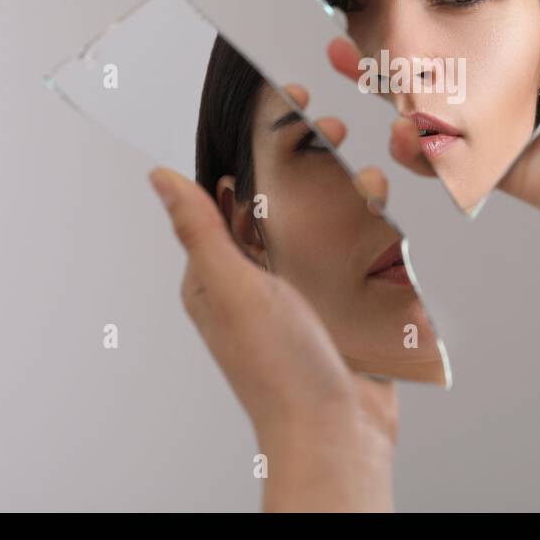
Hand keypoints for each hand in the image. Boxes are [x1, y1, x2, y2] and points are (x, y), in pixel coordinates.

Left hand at [149, 85, 396, 511]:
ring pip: (319, 219)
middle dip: (303, 157)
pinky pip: (352, 250)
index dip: (249, 147)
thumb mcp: (232, 289)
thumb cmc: (279, 369)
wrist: (338, 431)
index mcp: (218, 272)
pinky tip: (381, 210)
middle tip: (328, 127)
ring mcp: (300, 290)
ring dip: (341, 187)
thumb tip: (158, 177)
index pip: (225, 193)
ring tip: (363, 172)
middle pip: (276, 198)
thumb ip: (200, 231)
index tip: (278, 108)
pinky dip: (367, 224)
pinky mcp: (339, 303)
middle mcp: (256, 277)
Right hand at [329, 0, 539, 252]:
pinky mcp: (496, 166)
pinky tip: (401, 131)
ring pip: (424, 103)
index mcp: (538, 36)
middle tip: (344, 16)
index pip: (472, 5)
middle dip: (382, 36)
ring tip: (348, 63)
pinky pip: (441, 160)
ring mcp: (498, 123)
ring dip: (379, 86)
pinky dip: (412, 150)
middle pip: (435, 54)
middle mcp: (509, 77)